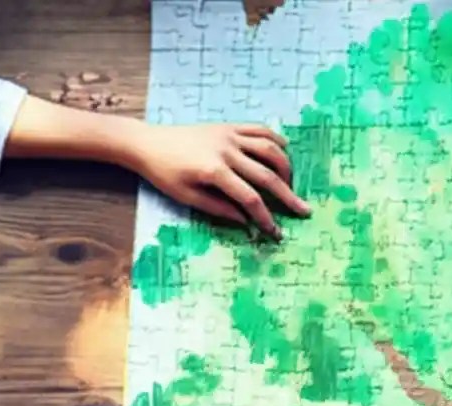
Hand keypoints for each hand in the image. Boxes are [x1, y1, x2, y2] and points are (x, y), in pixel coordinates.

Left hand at [130, 124, 311, 239]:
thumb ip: (219, 209)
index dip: (266, 217)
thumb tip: (246, 220)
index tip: (276, 231)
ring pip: (269, 149)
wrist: (147, 143)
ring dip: (285, 167)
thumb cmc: (163, 174)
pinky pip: (259, 130)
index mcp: (214, 172)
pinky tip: (285, 151)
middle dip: (288, 195)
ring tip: (291, 183)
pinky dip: (276, 140)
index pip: (250, 198)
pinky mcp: (228, 127)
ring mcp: (229, 136)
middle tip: (304, 210)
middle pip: (267, 175)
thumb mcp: (187, 197)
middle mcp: (226, 151)